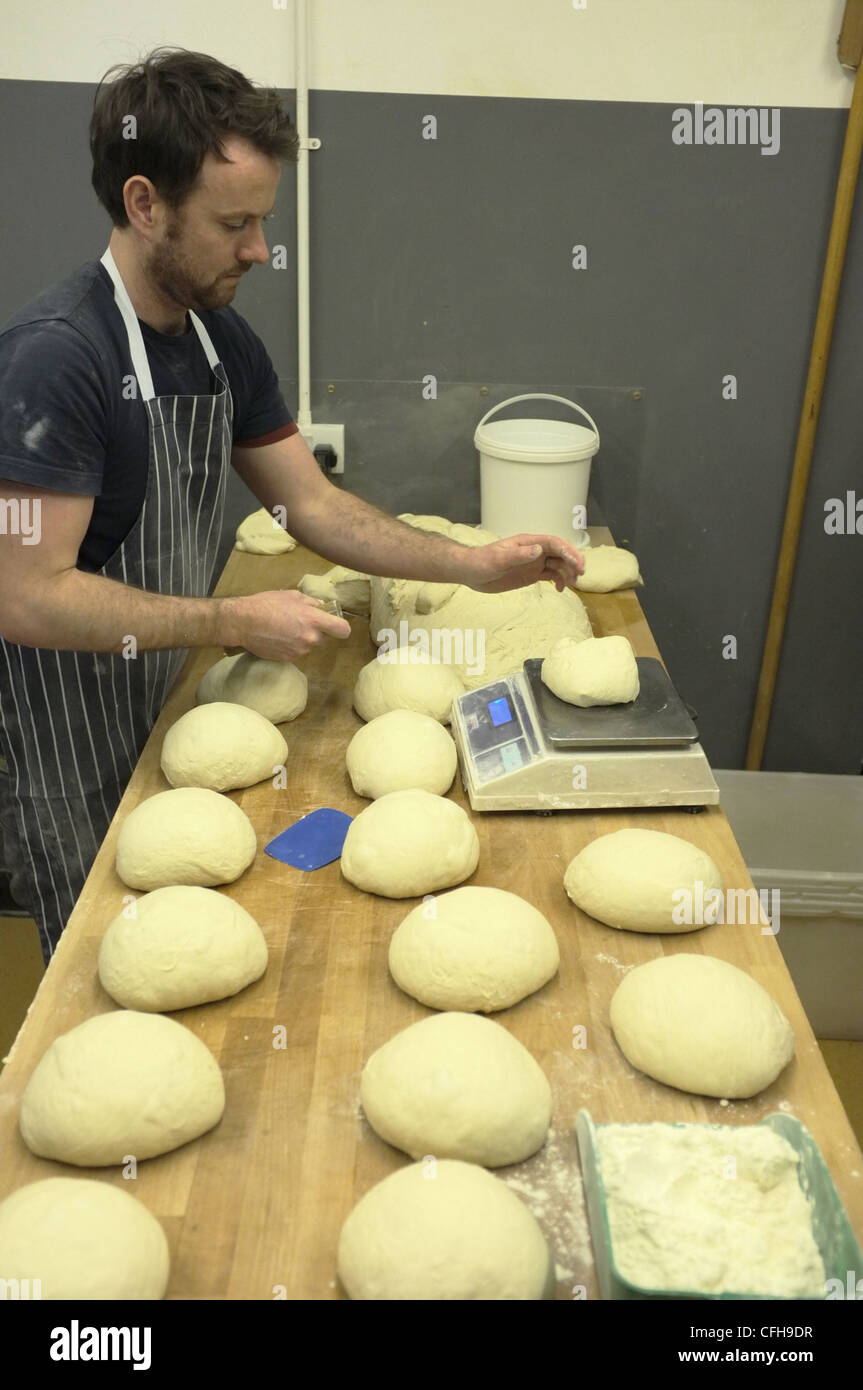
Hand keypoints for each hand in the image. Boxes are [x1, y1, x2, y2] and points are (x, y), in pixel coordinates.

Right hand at [219, 590, 350, 660]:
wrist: (243, 622)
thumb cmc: (266, 604)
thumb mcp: (291, 595)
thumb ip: (311, 602)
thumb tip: (321, 607)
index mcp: (314, 620)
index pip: (343, 630)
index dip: (341, 628)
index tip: (335, 626)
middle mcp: (310, 638)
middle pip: (324, 638)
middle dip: (315, 631)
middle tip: (298, 622)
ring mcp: (300, 651)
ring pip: (309, 645)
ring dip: (301, 639)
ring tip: (283, 628)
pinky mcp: (289, 659)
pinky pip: (296, 652)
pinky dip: (291, 646)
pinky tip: (277, 637)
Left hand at [457, 534, 584, 594]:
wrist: (471, 572)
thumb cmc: (482, 561)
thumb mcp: (499, 559)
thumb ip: (519, 555)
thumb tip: (538, 550)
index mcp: (529, 542)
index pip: (555, 544)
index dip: (569, 551)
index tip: (577, 563)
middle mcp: (534, 551)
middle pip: (561, 553)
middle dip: (573, 562)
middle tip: (580, 575)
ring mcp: (534, 563)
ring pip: (558, 565)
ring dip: (568, 573)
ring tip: (571, 584)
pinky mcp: (531, 574)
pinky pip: (550, 575)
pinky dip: (559, 581)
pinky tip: (560, 589)